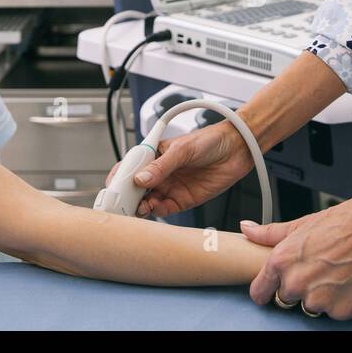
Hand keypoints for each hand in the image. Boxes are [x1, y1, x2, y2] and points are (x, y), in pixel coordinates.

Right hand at [104, 121, 254, 216]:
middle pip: (134, 189)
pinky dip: (156, 212)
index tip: (113, 188)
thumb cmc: (210, 140)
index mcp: (153, 155)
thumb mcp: (184, 149)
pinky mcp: (181, 200)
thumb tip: (141, 178)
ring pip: (146, 202)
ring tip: (139, 208)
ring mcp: (169, 187)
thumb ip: (162, 165)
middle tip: (121, 204)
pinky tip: (155, 208)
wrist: (238, 149)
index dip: (119, 178)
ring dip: (140, 207)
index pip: (129, 168)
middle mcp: (158, 173)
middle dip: (126, 198)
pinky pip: (164, 210)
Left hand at [243, 173, 351, 319]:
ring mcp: (319, 299)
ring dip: (322, 296)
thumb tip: (247, 228)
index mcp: (282, 261)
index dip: (266, 290)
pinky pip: (335, 312)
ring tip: (338, 272)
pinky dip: (343, 301)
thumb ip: (270, 233)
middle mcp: (297, 283)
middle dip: (300, 288)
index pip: (259, 292)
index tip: (272, 289)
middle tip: (319, 270)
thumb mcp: (303, 224)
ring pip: (312, 306)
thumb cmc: (347, 221)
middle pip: (287, 299)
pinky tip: (351, 281)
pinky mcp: (342, 310)